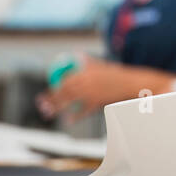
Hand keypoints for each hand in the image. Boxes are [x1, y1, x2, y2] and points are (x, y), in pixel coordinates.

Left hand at [37, 56, 160, 122]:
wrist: (133, 84)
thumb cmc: (119, 75)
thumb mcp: (103, 66)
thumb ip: (89, 62)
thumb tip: (78, 55)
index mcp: (85, 71)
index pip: (65, 79)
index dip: (54, 86)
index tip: (48, 92)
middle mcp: (86, 82)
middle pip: (63, 91)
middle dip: (51, 98)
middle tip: (42, 103)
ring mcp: (90, 92)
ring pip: (69, 101)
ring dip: (57, 107)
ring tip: (48, 112)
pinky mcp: (97, 102)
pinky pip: (83, 111)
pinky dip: (76, 116)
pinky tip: (69, 120)